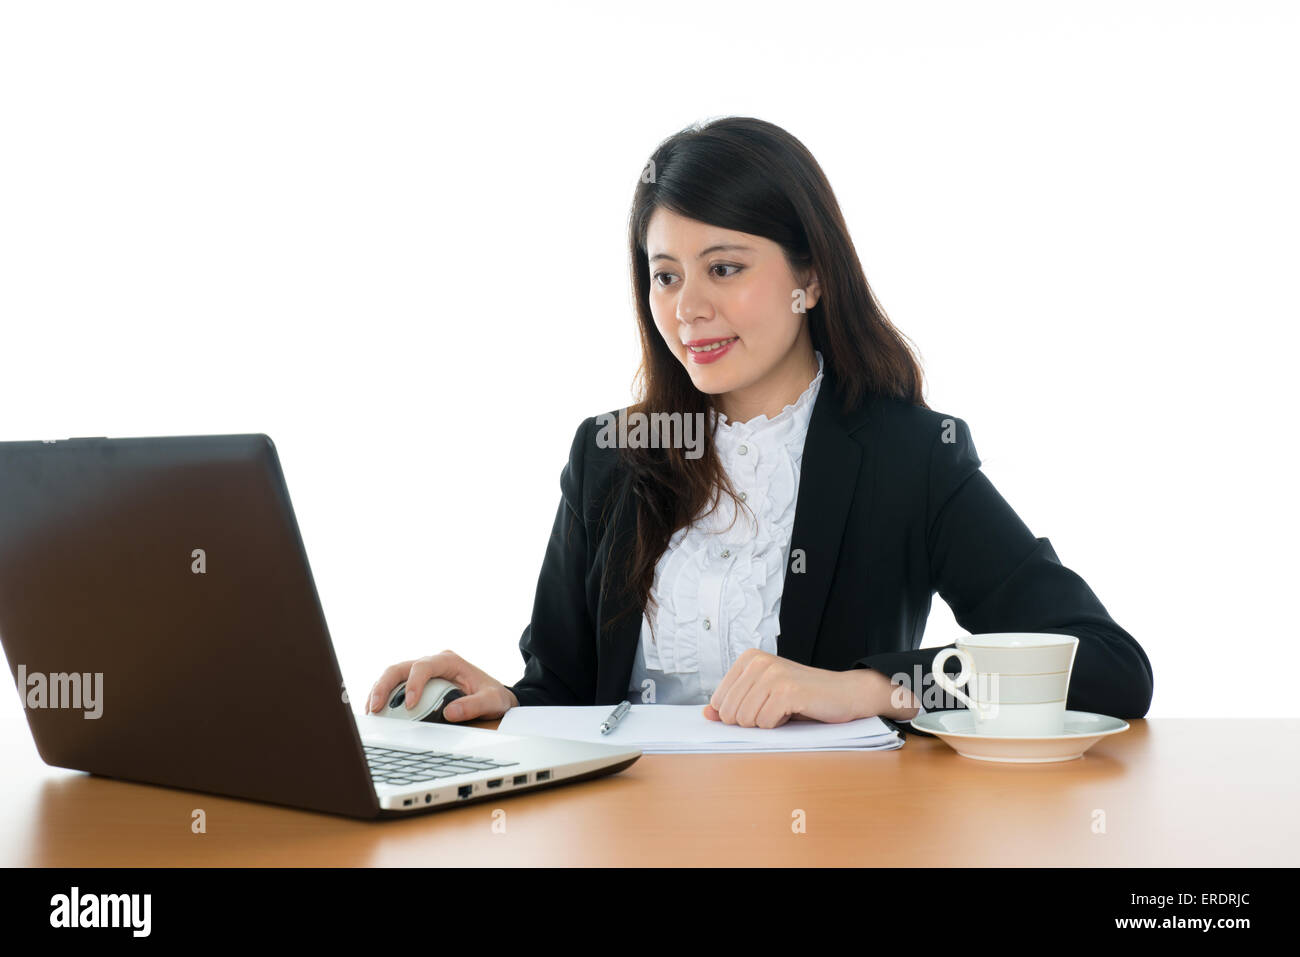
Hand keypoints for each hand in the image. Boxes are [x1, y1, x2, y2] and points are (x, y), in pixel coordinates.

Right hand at [365, 650, 518, 721]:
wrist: (495, 696)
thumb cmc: (493, 695)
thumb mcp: (492, 700)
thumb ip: (474, 705)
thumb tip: (451, 713)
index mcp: (449, 661)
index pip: (424, 666)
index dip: (413, 683)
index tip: (409, 705)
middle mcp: (433, 663)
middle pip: (400, 668)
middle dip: (384, 686)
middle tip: (376, 708)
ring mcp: (423, 672)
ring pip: (393, 675)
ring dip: (379, 691)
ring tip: (371, 712)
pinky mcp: (417, 684)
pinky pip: (395, 686)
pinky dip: (384, 697)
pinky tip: (377, 712)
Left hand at [702, 649, 883, 726]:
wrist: (844, 693)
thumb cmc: (803, 696)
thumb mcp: (762, 696)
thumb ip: (733, 702)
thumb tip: (707, 713)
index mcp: (748, 659)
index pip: (719, 701)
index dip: (738, 714)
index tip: (760, 705)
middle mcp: (758, 662)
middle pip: (729, 712)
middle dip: (750, 721)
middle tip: (774, 710)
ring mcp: (772, 675)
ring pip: (745, 719)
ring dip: (766, 723)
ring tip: (785, 710)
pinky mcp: (787, 691)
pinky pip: (766, 723)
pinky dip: (779, 725)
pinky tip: (794, 711)